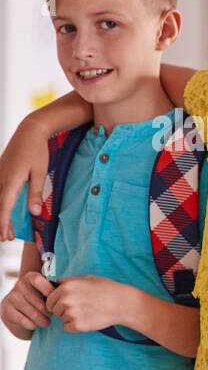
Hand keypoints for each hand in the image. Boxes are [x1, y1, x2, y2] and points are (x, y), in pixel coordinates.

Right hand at [0, 122, 53, 240]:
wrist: (29, 131)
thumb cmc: (37, 151)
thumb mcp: (40, 173)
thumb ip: (36, 193)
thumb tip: (34, 213)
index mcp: (10, 180)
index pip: (4, 206)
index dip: (3, 222)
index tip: (3, 235)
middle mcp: (0, 178)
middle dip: (1, 223)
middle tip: (7, 238)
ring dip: (1, 214)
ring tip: (8, 230)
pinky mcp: (1, 172)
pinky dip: (2, 204)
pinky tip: (6, 211)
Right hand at [1, 271, 53, 334]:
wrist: (19, 311)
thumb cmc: (40, 300)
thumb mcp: (47, 292)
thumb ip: (56, 290)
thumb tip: (68, 293)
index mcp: (31, 277)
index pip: (40, 281)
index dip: (50, 292)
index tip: (57, 301)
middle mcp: (19, 285)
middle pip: (40, 302)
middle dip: (49, 312)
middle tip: (52, 315)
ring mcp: (12, 297)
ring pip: (33, 313)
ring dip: (42, 321)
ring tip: (46, 322)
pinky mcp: (6, 309)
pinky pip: (22, 320)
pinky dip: (31, 324)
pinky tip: (35, 325)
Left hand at [46, 275, 136, 332]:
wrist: (123, 304)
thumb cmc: (108, 289)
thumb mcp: (89, 278)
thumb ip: (70, 280)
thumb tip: (56, 282)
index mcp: (66, 287)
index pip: (49, 299)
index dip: (57, 302)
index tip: (68, 304)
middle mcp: (65, 299)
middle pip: (54, 310)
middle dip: (63, 310)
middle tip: (80, 309)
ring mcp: (71, 313)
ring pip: (62, 319)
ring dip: (71, 318)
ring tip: (87, 313)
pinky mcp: (77, 325)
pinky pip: (68, 328)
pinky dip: (75, 326)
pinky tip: (87, 320)